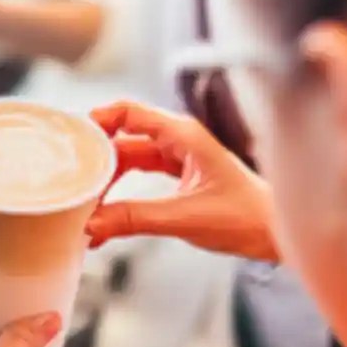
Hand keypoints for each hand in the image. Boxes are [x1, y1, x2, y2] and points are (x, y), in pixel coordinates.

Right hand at [86, 100, 278, 261]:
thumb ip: (136, 218)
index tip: (72, 140)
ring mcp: (177, 157)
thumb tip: (93, 222)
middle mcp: (177, 140)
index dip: (97, 121)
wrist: (274, 235)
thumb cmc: (246, 218)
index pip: (129, 112)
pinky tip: (105, 220)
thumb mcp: (185, 217)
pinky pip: (138, 178)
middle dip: (96, 161)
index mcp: (183, 135)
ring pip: (127, 160)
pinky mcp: (177, 176)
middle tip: (72, 183)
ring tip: (86, 208)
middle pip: (122, 138)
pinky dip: (120, 196)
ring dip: (106, 183)